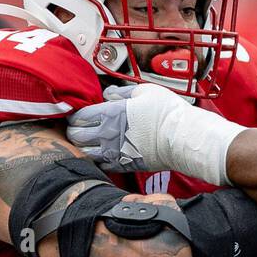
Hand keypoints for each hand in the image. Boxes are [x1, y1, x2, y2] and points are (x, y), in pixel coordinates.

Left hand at [67, 83, 186, 171]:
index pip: (79, 117)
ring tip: (89, 143)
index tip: (79, 116)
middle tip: (79, 130)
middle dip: (75, 132)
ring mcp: (114, 153)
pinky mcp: (124, 166)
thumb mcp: (144, 91)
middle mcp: (107, 134)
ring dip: (83, 148)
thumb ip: (121, 92)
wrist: (182, 138)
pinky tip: (102, 155)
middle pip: (77, 136)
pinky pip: (101, 166)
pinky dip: (97, 161)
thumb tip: (109, 93)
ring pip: (85, 153)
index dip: (75, 116)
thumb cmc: (167, 112)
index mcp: (110, 113)